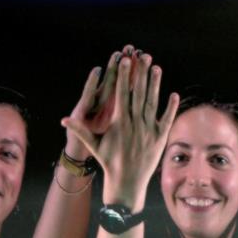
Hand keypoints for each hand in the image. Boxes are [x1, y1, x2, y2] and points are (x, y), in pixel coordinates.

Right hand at [64, 51, 177, 204]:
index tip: (124, 61)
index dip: (123, 76)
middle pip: (139, 94)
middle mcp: (136, 124)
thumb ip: (81, 130)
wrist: (128, 180)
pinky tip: (173, 94)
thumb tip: (63, 120)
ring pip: (153, 103)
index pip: (121, 94)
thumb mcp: (94, 144)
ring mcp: (150, 130)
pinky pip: (166, 119)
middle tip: (142, 57)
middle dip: (140, 74)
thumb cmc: (109, 160)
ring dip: (155, 85)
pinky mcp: (161, 138)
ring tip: (157, 68)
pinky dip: (170, 107)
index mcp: (120, 122)